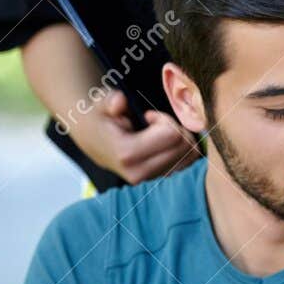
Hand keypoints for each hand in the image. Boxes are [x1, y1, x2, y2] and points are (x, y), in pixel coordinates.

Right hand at [71, 89, 200, 183]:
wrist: (93, 138)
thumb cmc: (101, 117)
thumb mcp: (101, 103)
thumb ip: (111, 101)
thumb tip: (119, 103)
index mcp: (127, 155)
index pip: (172, 135)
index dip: (164, 119)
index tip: (148, 116)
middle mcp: (140, 174)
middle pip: (184, 145)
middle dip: (175, 128)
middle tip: (155, 124)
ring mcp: (151, 181)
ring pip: (190, 155)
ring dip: (180, 139)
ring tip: (157, 134)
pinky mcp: (159, 182)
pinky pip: (190, 163)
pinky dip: (183, 149)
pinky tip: (163, 144)